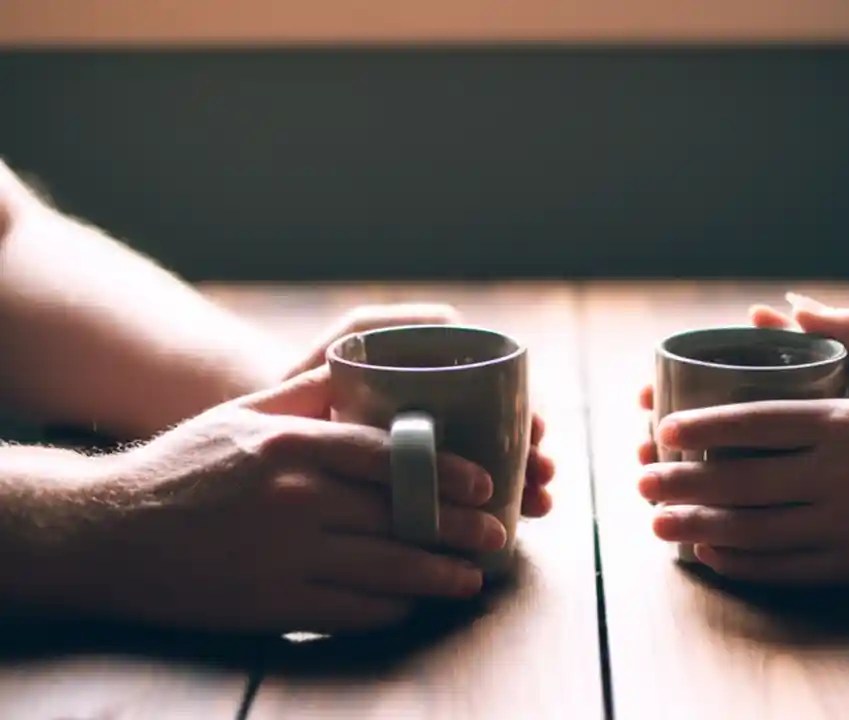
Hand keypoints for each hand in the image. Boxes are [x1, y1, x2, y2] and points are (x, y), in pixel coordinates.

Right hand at [57, 368, 504, 632]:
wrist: (107, 535)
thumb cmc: (182, 466)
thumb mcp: (242, 416)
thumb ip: (308, 394)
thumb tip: (369, 368)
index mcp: (291, 445)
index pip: (390, 457)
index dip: (447, 473)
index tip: (484, 483)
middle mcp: (293, 499)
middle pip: (401, 516)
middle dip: (459, 529)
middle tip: (497, 534)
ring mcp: (284, 557)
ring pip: (388, 570)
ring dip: (440, 577)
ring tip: (471, 577)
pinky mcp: (271, 606)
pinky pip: (352, 611)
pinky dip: (392, 608)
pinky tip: (413, 603)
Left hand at [280, 302, 554, 517]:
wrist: (261, 439)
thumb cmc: (309, 378)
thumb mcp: (351, 340)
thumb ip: (392, 322)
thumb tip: (454, 320)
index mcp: (437, 395)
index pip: (499, 406)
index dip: (526, 417)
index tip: (540, 431)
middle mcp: (440, 432)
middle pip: (502, 446)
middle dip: (532, 460)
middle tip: (545, 474)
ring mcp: (426, 470)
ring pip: (489, 483)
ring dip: (524, 492)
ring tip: (540, 503)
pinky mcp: (411, 505)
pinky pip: (457, 517)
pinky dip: (487, 520)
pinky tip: (513, 529)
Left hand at [637, 294, 848, 584]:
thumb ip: (845, 329)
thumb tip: (784, 304)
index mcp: (847, 423)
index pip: (757, 424)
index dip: (702, 427)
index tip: (660, 429)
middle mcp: (842, 476)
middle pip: (742, 481)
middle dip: (681, 482)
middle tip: (639, 478)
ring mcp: (846, 527)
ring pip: (754, 531)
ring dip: (696, 528)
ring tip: (655, 522)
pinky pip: (782, 569)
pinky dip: (738, 563)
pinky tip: (706, 554)